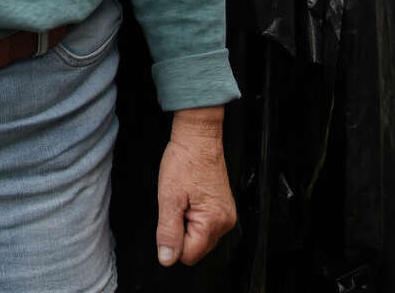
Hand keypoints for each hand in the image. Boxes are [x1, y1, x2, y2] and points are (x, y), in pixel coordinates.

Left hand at [156, 106, 234, 266]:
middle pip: (196, 248)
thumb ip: (168, 231)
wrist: (198, 137)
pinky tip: (191, 197)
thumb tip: (167, 258)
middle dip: (182, 231)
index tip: (172, 216)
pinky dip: (195, 215)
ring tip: (185, 199)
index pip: (189, 255)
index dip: (173, 239)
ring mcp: (227, 215)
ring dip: (188, 223)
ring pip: (200, 237)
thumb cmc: (185, 160)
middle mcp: (225, 222)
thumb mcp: (169, 197)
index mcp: (213, 222)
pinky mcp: (224, 208)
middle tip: (178, 205)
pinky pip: (206, 225)